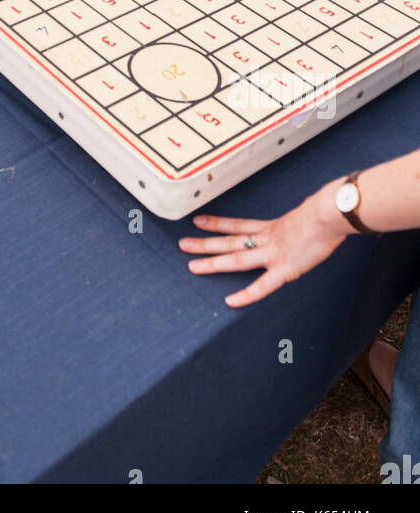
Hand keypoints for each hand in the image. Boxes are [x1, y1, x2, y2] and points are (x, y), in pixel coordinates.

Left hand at [178, 190, 349, 307]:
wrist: (329, 214)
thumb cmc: (325, 211)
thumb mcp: (307, 212)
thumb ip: (300, 218)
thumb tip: (309, 211)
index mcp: (272, 227)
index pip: (237, 225)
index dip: (217, 224)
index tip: (198, 221)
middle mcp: (267, 239)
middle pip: (229, 242)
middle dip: (205, 243)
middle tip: (182, 244)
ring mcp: (273, 254)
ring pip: (236, 259)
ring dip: (213, 263)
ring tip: (192, 266)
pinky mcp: (285, 269)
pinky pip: (262, 285)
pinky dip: (246, 294)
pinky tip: (230, 301)